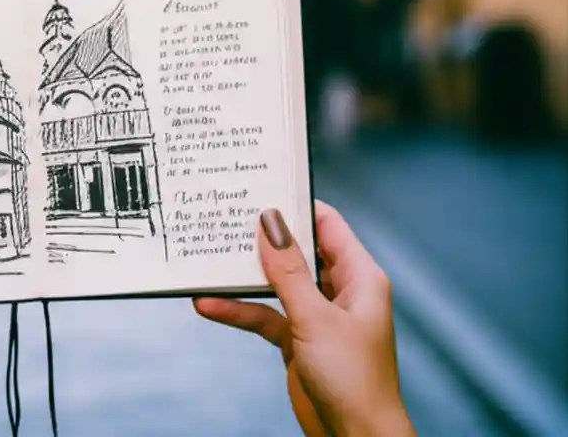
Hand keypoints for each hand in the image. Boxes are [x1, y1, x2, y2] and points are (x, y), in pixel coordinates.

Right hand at [194, 202, 413, 436]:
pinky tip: (209, 305)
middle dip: (262, 239)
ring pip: (275, 284)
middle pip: (297, 251)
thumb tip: (271, 222)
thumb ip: (289, 272)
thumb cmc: (354, 379)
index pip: (328, 224)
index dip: (297, 205)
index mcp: (360, 277)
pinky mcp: (297, 340)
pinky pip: (264, 315)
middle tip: (226, 218)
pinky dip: (239, 311)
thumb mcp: (315, 319)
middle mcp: (340, 291)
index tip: (261, 188)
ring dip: (243, 277)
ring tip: (207, 261)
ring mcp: (317, 316)